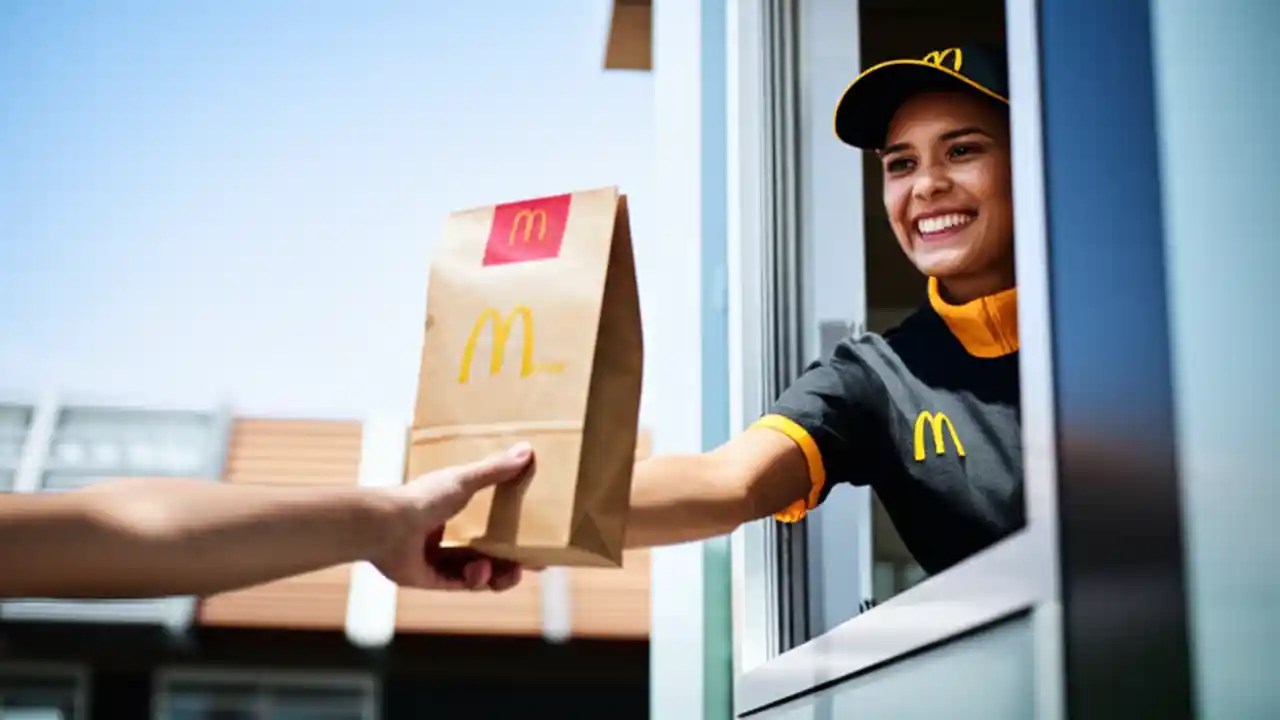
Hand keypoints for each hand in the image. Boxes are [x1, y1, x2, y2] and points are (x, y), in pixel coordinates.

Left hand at [371, 442, 531, 591]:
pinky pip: (461, 585)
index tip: (539, 542)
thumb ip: (495, 470)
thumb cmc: (422, 497)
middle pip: (491, 554)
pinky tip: (477, 573)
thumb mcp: (464, 480)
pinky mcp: (431, 578)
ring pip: (480, 574)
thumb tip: (527, 450)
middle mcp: (449, 534)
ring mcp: (440, 558)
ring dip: (498, 575)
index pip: (494, 522)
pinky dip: (474, 580)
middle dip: (514, 563)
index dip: (517, 533)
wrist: (386, 527)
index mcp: (457, 508)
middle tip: (533, 565)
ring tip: (509, 574)